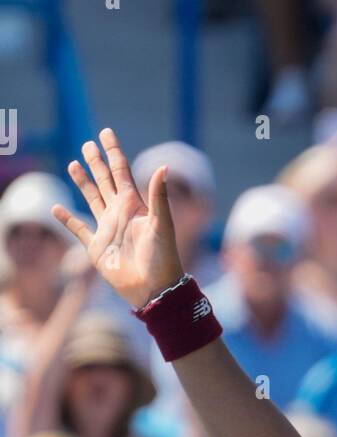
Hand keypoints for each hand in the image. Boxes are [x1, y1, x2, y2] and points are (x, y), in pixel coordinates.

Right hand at [51, 127, 183, 308]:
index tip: (106, 132)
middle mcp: (119, 213)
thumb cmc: (162, 257)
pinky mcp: (96, 247)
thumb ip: (159, 196)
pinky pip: (79, 229)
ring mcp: (107, 229)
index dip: (114, 152)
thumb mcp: (162, 224)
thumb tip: (164, 165)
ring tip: (74, 165)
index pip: (121, 171)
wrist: (154, 288)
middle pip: (105, 181)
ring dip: (83, 183)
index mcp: (134, 205)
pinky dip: (67, 220)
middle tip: (88, 145)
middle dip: (96, 163)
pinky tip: (57, 210)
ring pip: (92, 199)